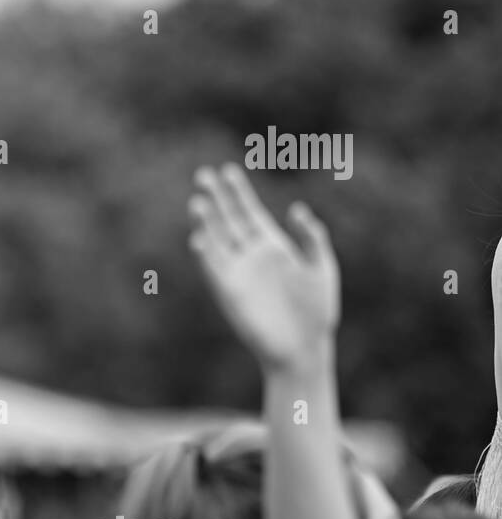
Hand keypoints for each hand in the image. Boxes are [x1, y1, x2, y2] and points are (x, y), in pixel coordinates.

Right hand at [188, 163, 339, 371]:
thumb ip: (311, 237)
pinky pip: (212, 269)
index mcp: (273, 246)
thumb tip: (296, 208)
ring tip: (197, 201)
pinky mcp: (227, 292)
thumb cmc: (317, 311)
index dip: (238, 191)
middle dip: (216, 198)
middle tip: (203, 174)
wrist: (303, 348)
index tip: (227, 170)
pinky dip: (205, 253)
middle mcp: (250, 255)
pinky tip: (199, 238)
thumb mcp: (322, 267)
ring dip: (206, 221)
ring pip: (216, 240)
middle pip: (227, 220)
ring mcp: (236, 272)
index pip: (250, 212)